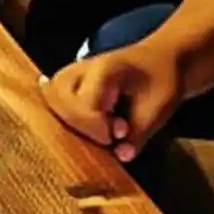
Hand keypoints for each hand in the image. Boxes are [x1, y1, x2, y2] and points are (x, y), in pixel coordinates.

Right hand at [41, 40, 183, 161]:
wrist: (161, 57)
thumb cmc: (161, 78)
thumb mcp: (159, 107)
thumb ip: (138, 134)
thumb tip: (121, 155)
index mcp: (106, 68)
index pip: (84, 103)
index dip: (97, 127)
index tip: (118, 135)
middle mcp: (84, 67)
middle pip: (60, 99)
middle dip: (81, 125)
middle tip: (108, 134)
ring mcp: (74, 71)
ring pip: (52, 95)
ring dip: (69, 118)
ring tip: (97, 126)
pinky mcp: (71, 79)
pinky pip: (53, 94)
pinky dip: (61, 109)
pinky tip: (77, 116)